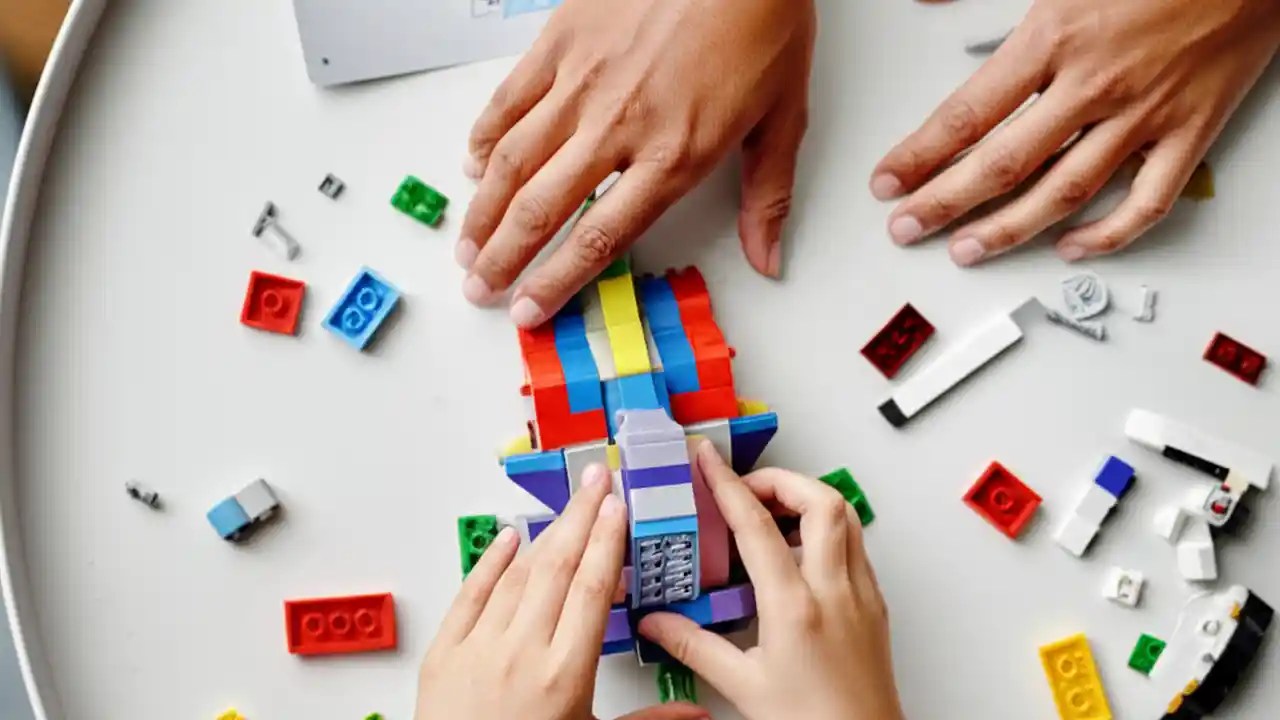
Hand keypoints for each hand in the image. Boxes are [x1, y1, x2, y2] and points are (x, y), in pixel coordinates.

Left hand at [415, 465, 705, 719]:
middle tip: (597, 477)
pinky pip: (469, 594)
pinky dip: (491, 561)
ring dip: (545, 530)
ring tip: (567, 502)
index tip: (618, 505)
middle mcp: (520, 652)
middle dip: (581, 514)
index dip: (607, 539)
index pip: (591, 587)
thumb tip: (699, 715)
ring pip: (517, 574)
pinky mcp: (442, 654)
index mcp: (564, 675)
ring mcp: (477, 649)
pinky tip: (508, 538)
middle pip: (557, 566)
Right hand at [458, 0, 815, 326]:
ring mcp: (583, 80)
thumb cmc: (763, 23)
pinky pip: (510, 97)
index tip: (527, 311)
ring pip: (513, 160)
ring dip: (483, 211)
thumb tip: (768, 259)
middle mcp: (619, 124)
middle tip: (478, 287)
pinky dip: (484, 135)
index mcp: (674, 155)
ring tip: (466, 245)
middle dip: (502, 258)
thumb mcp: (783, 118)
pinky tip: (472, 165)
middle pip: (542, 208)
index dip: (555, 282)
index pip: (599, 238)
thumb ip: (766, 197)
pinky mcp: (562, 39)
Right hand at [639, 444, 904, 719]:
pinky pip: (855, 546)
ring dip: (808, 500)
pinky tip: (802, 552)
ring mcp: (861, 594)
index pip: (756, 525)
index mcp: (795, 607)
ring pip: (845, 517)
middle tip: (747, 486)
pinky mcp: (874, 605)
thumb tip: (657, 623)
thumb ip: (694, 646)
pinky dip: (827, 530)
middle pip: (819, 500)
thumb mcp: (741, 687)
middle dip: (780, 479)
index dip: (727, 484)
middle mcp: (834, 591)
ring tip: (773, 512)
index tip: (709, 461)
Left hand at [871, 0, 1279, 264]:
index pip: (966, 115)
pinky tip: (1070, 247)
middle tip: (908, 228)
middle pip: (1003, 163)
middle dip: (944, 203)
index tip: (888, 183)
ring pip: (1064, 192)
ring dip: (1008, 230)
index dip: (919, 157)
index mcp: (1055, 36)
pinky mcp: (1191, 133)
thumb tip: (929, 3)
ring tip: (966, 249)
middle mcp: (1096, 83)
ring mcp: (1145, 114)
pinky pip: (1147, 203)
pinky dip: (1108, 235)